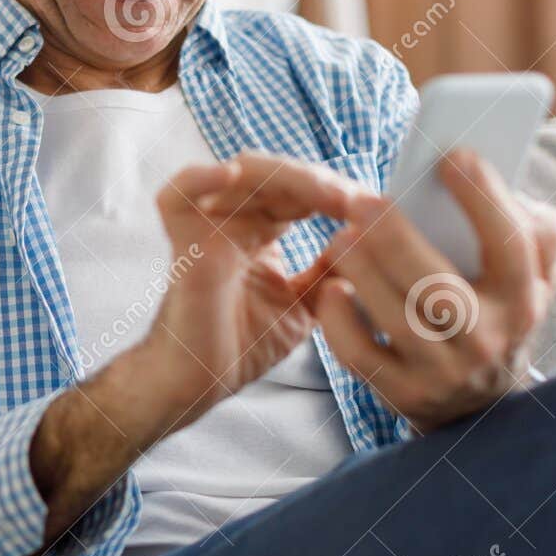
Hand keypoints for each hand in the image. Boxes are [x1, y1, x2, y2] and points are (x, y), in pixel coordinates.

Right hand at [26, 151, 367, 549]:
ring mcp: (207, 224)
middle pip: (278, 174)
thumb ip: (334, 273)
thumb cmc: (242, 344)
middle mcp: (234, 219)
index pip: (301, 192)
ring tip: (324, 193)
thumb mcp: (308, 305)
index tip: (376, 209)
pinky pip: (179, 194)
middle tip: (355, 200)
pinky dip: (200, 178)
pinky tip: (232, 175)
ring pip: (243, 173)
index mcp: (262, 229)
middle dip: (321, 182)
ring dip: (288, 176)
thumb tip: (373, 242)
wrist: (201, 381)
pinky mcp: (183, 240)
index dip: (337, 193)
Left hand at [306, 148, 555, 431]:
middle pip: (437, 287)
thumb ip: (533, 229)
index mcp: (523, 298)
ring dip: (360, 270)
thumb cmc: (498, 312)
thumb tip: (500, 180)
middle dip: (394, 239)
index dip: (484, 197)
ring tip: (339, 236)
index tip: (450, 156)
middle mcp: (488, 339)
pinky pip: (361, 356)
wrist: (481, 406)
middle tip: (360, 200)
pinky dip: (339, 321)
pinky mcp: (404, 395)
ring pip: (395, 318)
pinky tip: (330, 288)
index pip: (512, 245)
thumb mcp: (533, 277)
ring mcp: (444, 372)